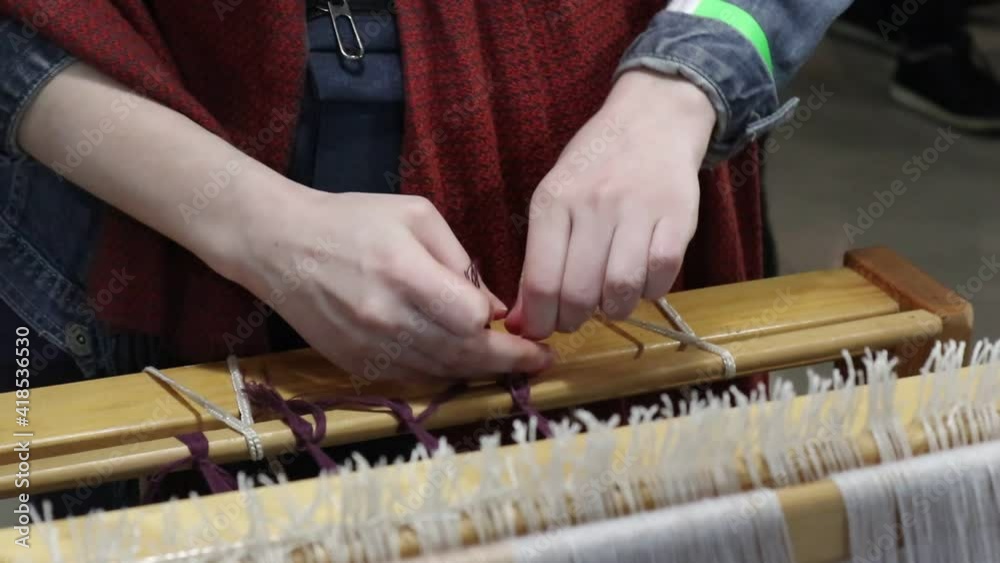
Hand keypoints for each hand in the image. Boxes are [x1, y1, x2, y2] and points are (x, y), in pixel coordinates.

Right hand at [230, 188, 552, 383]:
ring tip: (508, 364)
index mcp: (404, 274)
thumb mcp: (416, 216)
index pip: (471, 319)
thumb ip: (461, 260)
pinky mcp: (356, 364)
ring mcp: (369, 347)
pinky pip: (412, 378)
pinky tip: (460, 361)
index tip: (519, 323)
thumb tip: (493, 308)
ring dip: (479, 372)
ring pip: (440, 373)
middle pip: (463, 355)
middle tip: (539, 362)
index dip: (498, 324)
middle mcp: (387, 318)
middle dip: (508, 362)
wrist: (281, 245)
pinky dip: (442, 372)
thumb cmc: (353, 220)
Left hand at [506, 70, 715, 339]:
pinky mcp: (677, 216)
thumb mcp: (554, 202)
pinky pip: (662, 274)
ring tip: (609, 301)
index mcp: (553, 202)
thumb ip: (536, 264)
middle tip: (575, 318)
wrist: (652, 120)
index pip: (541, 281)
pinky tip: (642, 281)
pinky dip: (651, 291)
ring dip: (614, 310)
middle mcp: (593, 205)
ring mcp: (637, 210)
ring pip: (621, 289)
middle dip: (573, 320)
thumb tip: (519, 324)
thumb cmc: (594, 168)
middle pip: (579, 293)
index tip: (539, 330)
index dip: (538, 320)